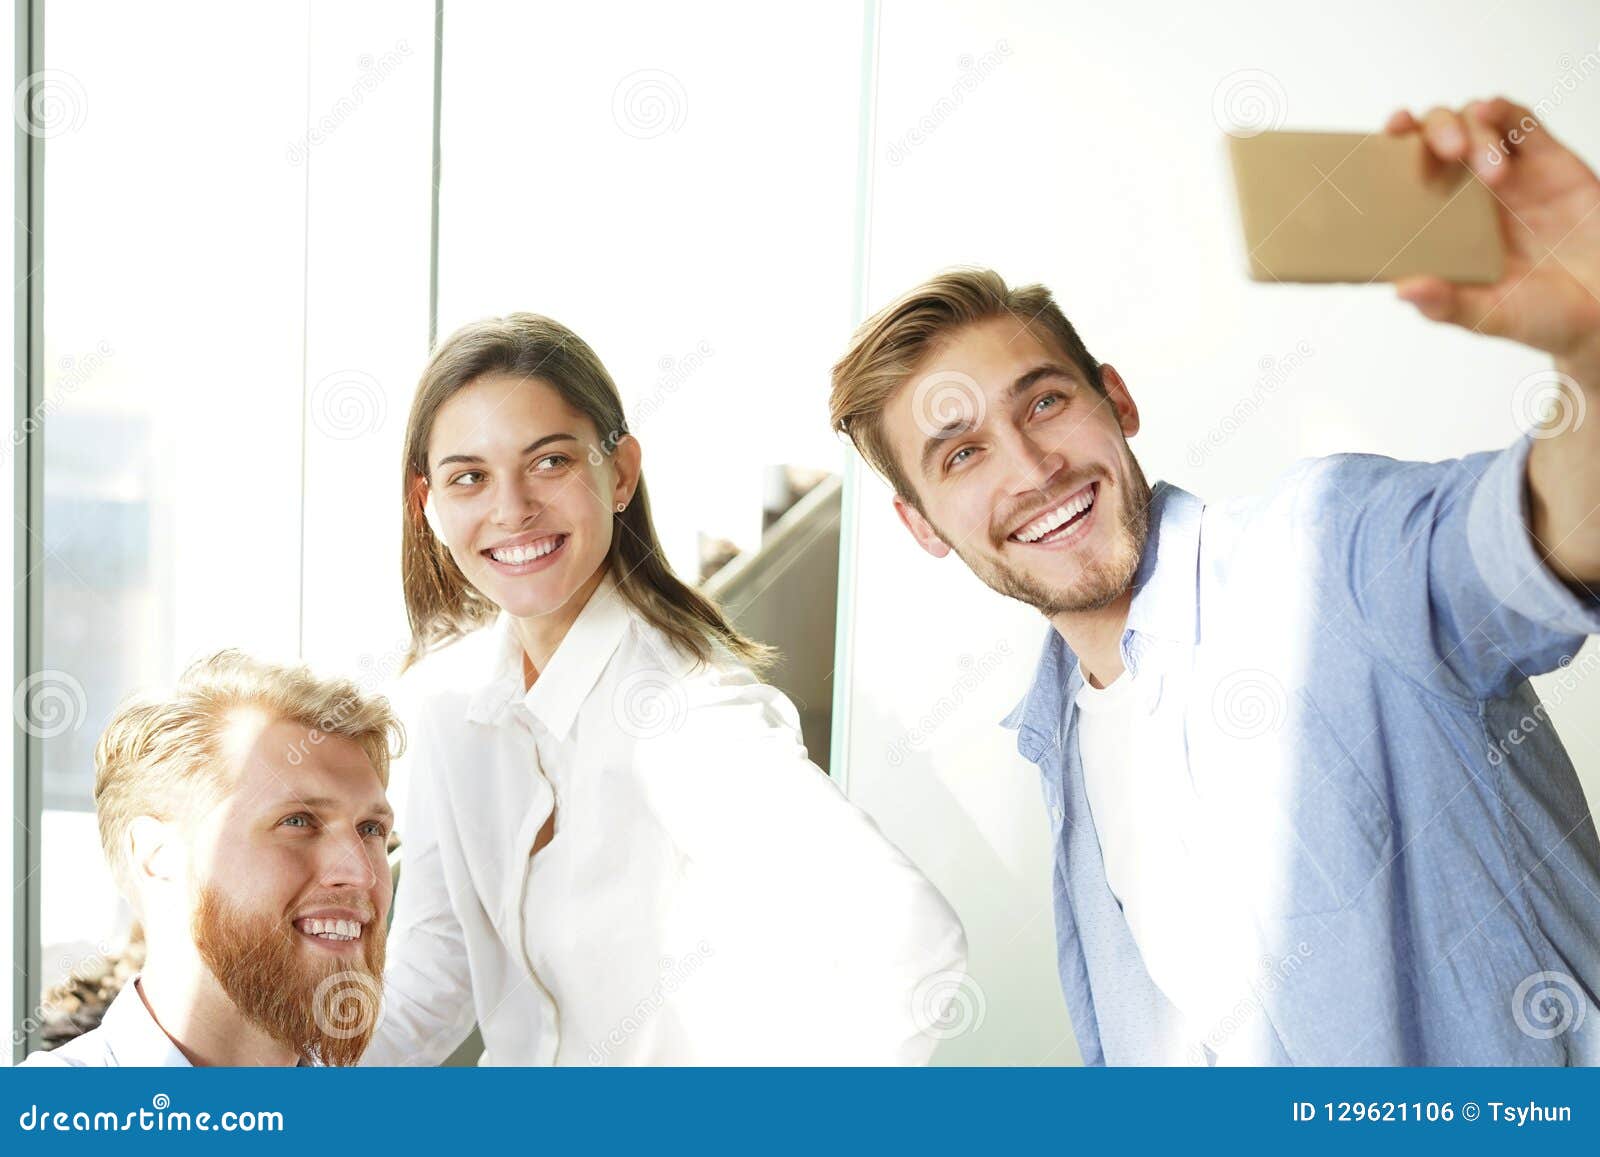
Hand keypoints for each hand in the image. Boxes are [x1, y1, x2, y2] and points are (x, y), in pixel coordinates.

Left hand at [1384, 98, 1599, 369]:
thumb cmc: (1542, 314)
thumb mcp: (1490, 316)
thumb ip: (1447, 304)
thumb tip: (1402, 290)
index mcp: (1443, 227)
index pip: (1404, 180)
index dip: (1388, 153)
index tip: (1381, 139)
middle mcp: (1468, 195)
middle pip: (1435, 138)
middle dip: (1433, 132)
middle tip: (1448, 153)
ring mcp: (1507, 174)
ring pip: (1474, 123)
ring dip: (1474, 131)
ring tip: (1495, 172)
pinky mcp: (1546, 160)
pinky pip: (1519, 121)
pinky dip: (1501, 111)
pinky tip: (1491, 111)